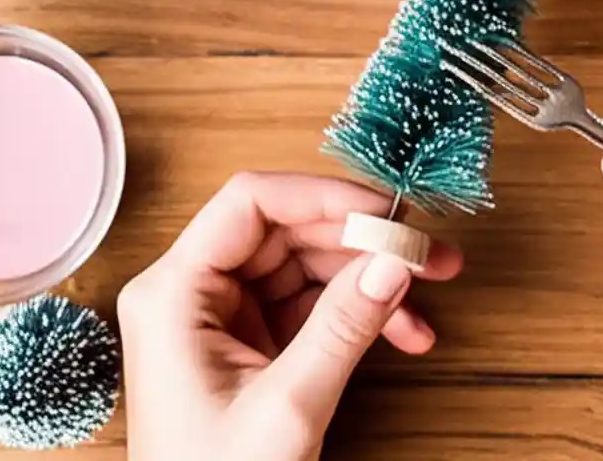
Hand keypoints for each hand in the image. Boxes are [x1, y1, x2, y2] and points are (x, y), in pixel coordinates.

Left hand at [117, 172, 462, 460]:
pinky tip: (405, 331)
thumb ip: (344, 326)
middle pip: (286, 232)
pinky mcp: (247, 345)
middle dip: (362, 240)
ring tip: (429, 294)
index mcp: (173, 293)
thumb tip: (394, 260)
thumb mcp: (287, 406)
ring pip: (306, 267)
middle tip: (428, 253)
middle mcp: (190, 294)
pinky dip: (358, 313)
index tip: (388, 213)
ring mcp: (219, 319)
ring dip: (370, 278)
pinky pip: (309, 305)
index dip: (325, 196)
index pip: (251, 203)